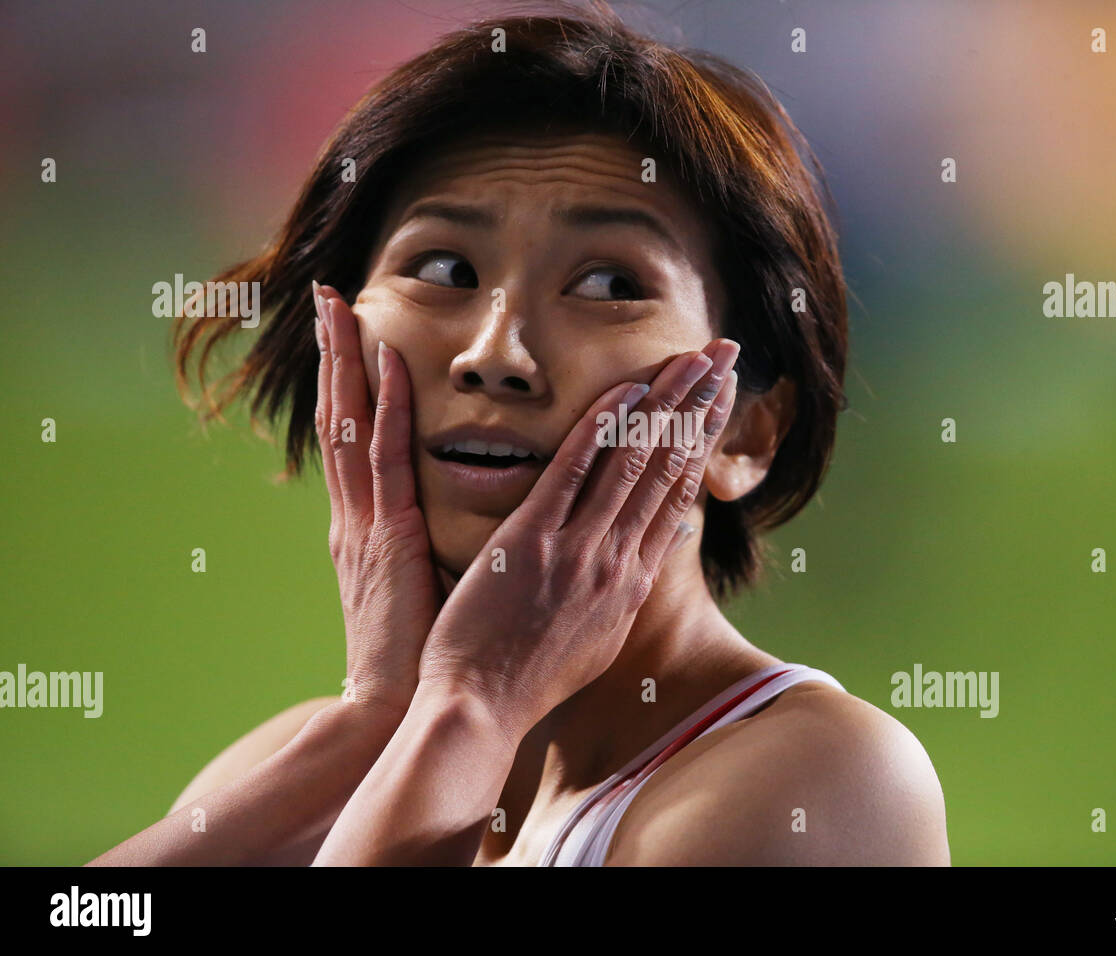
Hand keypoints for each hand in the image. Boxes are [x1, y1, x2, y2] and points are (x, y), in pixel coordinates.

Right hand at [314, 283, 441, 719]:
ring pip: (350, 425)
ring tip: (338, 305)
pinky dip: (381, 407)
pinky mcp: (386, 538)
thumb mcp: (427, 586)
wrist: (406, 706)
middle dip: (333, 356)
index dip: (353, 386)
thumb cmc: (427, 651)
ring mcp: (365, 524)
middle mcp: (358, 516)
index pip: (358, 439)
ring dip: (345, 363)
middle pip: (341, 418)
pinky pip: (384, 459)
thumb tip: (468, 516)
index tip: (355, 334)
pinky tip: (386, 361)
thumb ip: (434, 545)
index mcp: (371, 528)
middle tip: (327, 296)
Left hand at [415, 338, 740, 741]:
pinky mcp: (531, 543)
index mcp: (634, 580)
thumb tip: (656, 546)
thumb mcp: (600, 636)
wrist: (482, 709)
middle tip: (725, 354)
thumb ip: (626, 584)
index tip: (720, 397)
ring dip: (665, 402)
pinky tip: (621, 392)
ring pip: (633, 463)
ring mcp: (579, 551)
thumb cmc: (531, 677)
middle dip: (699, 404)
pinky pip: (571, 475)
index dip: (704, 438)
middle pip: (669, 467)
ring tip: (691, 357)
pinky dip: (598, 430)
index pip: (680, 493)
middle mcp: (619, 561)